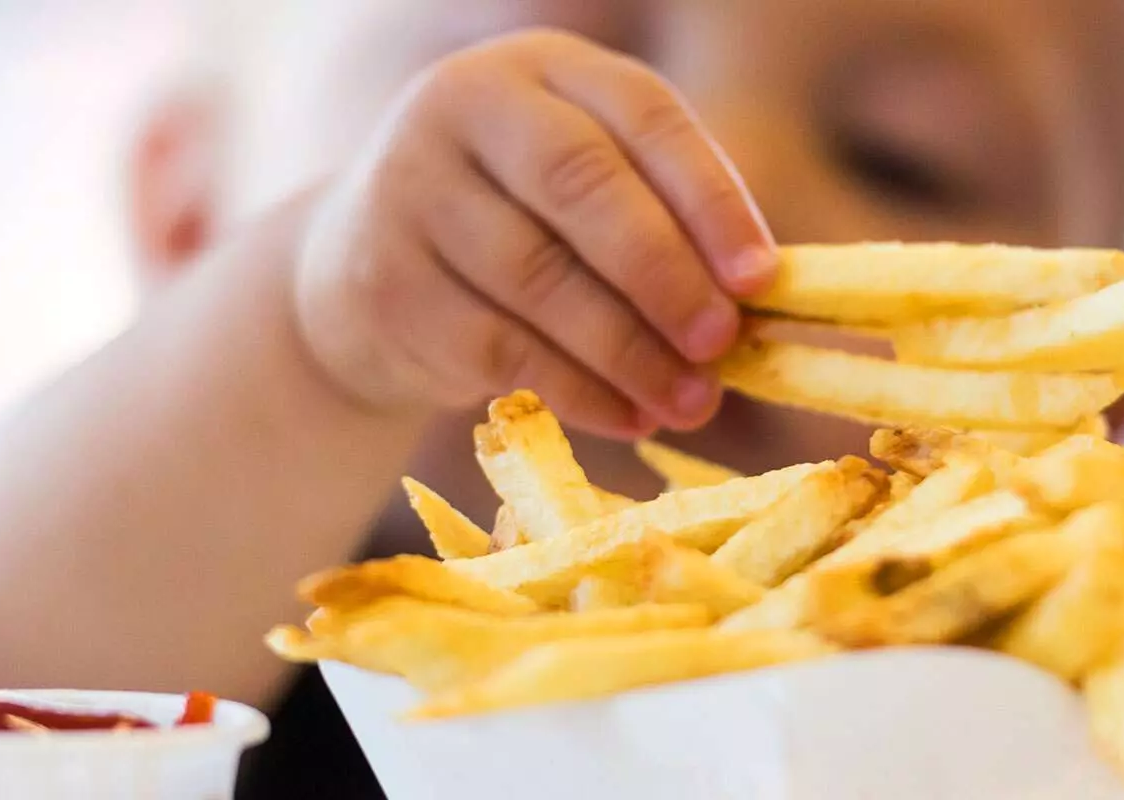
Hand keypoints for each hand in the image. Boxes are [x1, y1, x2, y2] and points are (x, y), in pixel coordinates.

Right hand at [294, 29, 775, 437]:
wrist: (362, 260)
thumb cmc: (519, 217)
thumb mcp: (582, 184)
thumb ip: (664, 216)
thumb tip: (756, 300)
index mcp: (541, 67)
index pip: (642, 113)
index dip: (709, 197)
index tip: (760, 276)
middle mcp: (465, 107)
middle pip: (580, 183)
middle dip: (665, 272)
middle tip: (722, 343)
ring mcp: (412, 191)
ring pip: (539, 277)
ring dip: (629, 351)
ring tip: (691, 401)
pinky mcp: (389, 285)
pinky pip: (499, 347)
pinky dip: (578, 390)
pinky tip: (629, 418)